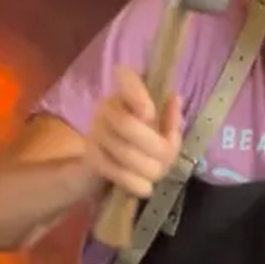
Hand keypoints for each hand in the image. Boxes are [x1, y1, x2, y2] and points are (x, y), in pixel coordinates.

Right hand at [85, 66, 184, 199]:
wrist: (108, 171)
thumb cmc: (143, 146)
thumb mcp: (162, 133)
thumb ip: (170, 119)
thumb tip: (174, 99)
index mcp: (128, 92)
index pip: (126, 77)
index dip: (137, 95)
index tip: (149, 113)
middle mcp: (106, 106)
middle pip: (128, 124)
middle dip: (155, 148)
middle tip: (166, 162)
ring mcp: (95, 131)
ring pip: (125, 152)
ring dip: (149, 170)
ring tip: (156, 175)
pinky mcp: (90, 156)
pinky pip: (116, 172)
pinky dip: (136, 183)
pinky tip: (144, 186)